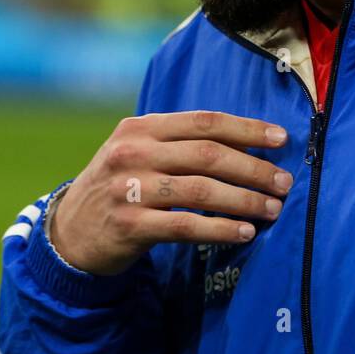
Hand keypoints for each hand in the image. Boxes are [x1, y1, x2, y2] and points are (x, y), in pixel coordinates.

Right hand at [48, 110, 292, 275]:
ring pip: (201, 190)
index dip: (247, 128)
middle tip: (284, 182)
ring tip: (272, 208)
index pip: (203, 121)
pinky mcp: (130, 225)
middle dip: (254, 168)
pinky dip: (221, 228)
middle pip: (208, 155)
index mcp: (140, 127)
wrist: (70, 231)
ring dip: (245, 200)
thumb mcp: (137, 152)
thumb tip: (247, 144)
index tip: (280, 138)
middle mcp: (133, 153)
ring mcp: (128, 189)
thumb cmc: (119, 186)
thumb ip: (179, 143)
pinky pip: (187, 226)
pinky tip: (245, 232)